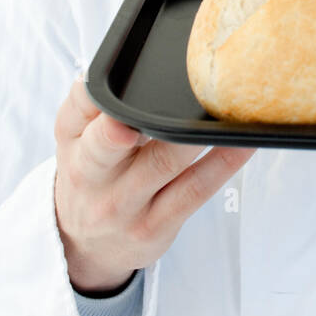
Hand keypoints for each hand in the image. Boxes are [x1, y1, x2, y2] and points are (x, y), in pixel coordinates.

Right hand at [54, 75, 254, 294]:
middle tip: (144, 112)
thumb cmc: (89, 180)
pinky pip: (195, 189)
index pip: (75, 114)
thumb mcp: (75, 143)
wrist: (84, 248)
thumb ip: (88, 106)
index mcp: (72, 145)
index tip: (115, 80)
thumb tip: (109, 67)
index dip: (91, 97)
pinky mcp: (157, 224)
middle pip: (104, 148)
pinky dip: (223, 163)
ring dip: (193, 136)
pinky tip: (243, 143)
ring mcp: (126, 204)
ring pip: (162, 163)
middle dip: (120, 130)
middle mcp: (92, 176)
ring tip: (222, 110)